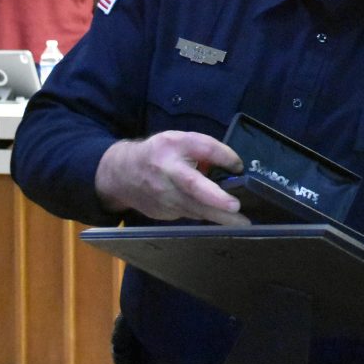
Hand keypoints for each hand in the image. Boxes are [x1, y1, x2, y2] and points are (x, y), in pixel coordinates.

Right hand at [94, 130, 248, 224]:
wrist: (122, 175)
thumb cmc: (159, 154)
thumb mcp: (180, 140)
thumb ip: (206, 149)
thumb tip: (235, 166)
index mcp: (171, 150)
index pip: (201, 149)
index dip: (221, 157)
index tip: (239, 167)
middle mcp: (166, 175)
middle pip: (194, 187)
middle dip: (216, 200)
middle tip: (236, 207)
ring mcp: (163, 198)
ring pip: (194, 208)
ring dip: (219, 217)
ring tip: (242, 222)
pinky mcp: (164, 213)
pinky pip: (190, 214)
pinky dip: (208, 216)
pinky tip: (224, 219)